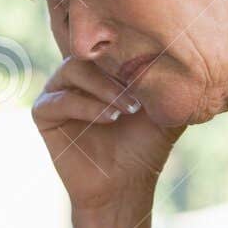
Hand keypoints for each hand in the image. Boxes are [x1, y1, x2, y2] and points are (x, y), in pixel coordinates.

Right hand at [32, 59, 180, 209]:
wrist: (125, 185)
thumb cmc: (146, 146)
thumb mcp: (165, 107)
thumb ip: (170, 78)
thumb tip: (185, 47)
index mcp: (102, 68)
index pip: (110, 42)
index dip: (131, 49)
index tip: (156, 66)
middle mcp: (77, 75)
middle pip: (90, 51)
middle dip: (118, 70)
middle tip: (142, 95)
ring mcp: (57, 91)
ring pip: (73, 69)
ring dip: (104, 87)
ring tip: (128, 108)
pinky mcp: (43, 113)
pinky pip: (59, 99)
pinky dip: (87, 106)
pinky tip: (110, 119)